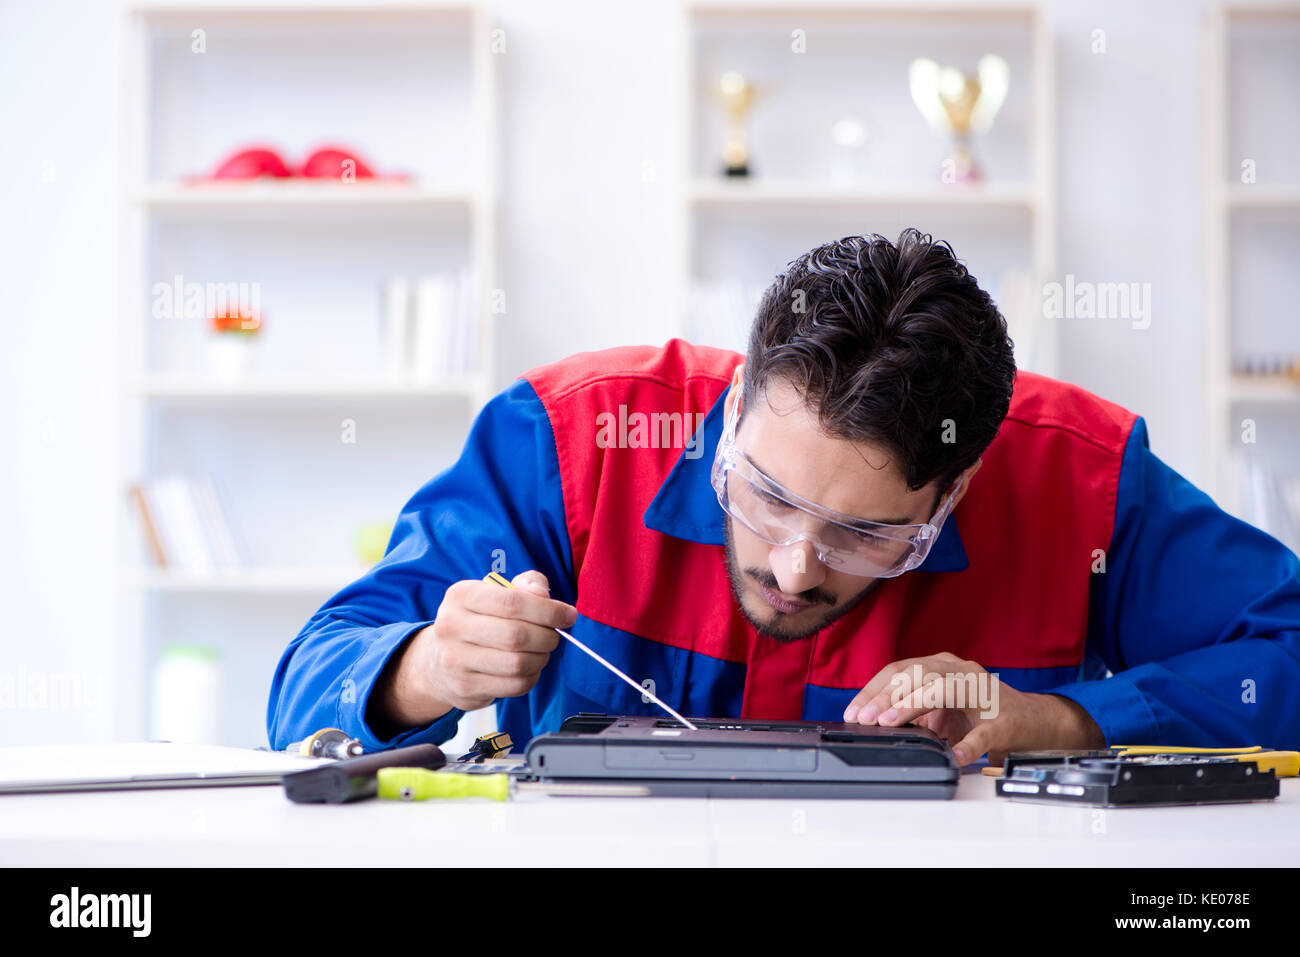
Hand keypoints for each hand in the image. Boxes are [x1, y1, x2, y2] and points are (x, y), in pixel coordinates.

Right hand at [375, 570, 575, 726]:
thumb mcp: (495, 593)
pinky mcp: (465, 687)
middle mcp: (451, 626)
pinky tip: (529, 668)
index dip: (548, 610)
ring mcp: (455, 660)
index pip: (513, 602)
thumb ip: (526, 585)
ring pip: (517, 663)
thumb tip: (544, 595)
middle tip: (554, 636)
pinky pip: (514, 685)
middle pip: (517, 635)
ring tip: (541, 651)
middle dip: (547, 637)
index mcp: (461, 595)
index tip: (568, 615)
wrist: (438, 661)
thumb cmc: (478, 620)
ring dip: (541, 658)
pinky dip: (531, 677)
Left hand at [842, 652, 1104, 766]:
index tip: (853, 711)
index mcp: (943, 668)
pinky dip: (969, 744)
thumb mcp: (942, 709)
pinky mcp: (1005, 720)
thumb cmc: (984, 714)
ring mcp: (983, 693)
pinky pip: (984, 732)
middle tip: (863, 718)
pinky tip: (955, 755)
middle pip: (915, 674)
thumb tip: (874, 723)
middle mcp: (961, 672)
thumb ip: (914, 711)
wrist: (1036, 723)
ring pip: (943, 689)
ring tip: (889, 722)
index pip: (900, 670)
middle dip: (884, 696)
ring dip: (912, 705)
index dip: (873, 689)